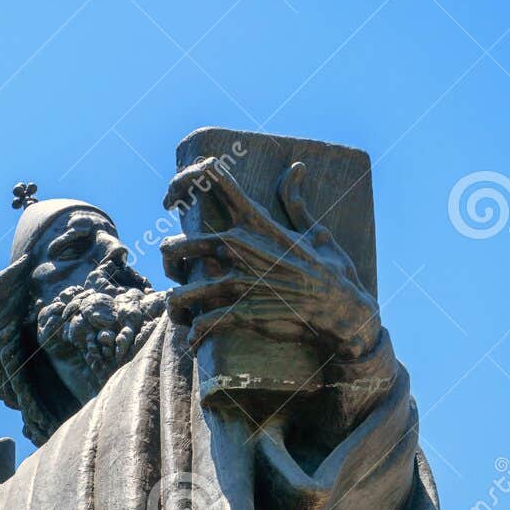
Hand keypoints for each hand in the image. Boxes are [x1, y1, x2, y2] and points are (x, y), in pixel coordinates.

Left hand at [163, 161, 380, 361]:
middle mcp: (238, 246)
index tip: (170, 200)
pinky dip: (195, 338)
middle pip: (175, 246)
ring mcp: (238, 281)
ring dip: (177, 310)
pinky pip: (201, 327)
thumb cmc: (328, 270)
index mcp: (253, 222)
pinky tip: (198, 341)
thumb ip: (294, 200)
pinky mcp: (242, 314)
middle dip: (168, 262)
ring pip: (179, 296)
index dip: (181, 182)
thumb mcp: (312, 229)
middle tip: (177, 273)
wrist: (342, 310)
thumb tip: (295, 167)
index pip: (212, 180)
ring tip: (184, 316)